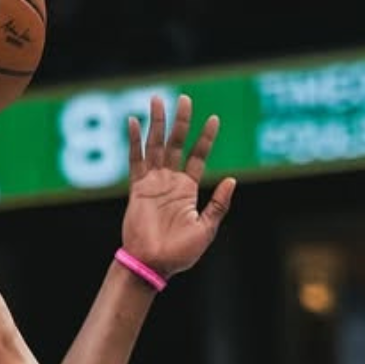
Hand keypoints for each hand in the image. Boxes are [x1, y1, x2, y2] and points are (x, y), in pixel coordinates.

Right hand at [121, 94, 237, 278]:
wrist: (154, 265)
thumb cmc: (180, 253)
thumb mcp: (206, 228)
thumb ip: (218, 204)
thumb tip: (232, 180)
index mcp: (187, 189)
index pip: (198, 156)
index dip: (206, 138)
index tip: (214, 118)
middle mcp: (170, 182)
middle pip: (176, 144)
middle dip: (180, 121)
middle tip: (185, 98)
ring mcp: (153, 183)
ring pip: (155, 146)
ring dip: (156, 123)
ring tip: (157, 100)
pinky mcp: (137, 188)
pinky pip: (135, 161)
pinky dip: (133, 141)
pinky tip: (132, 122)